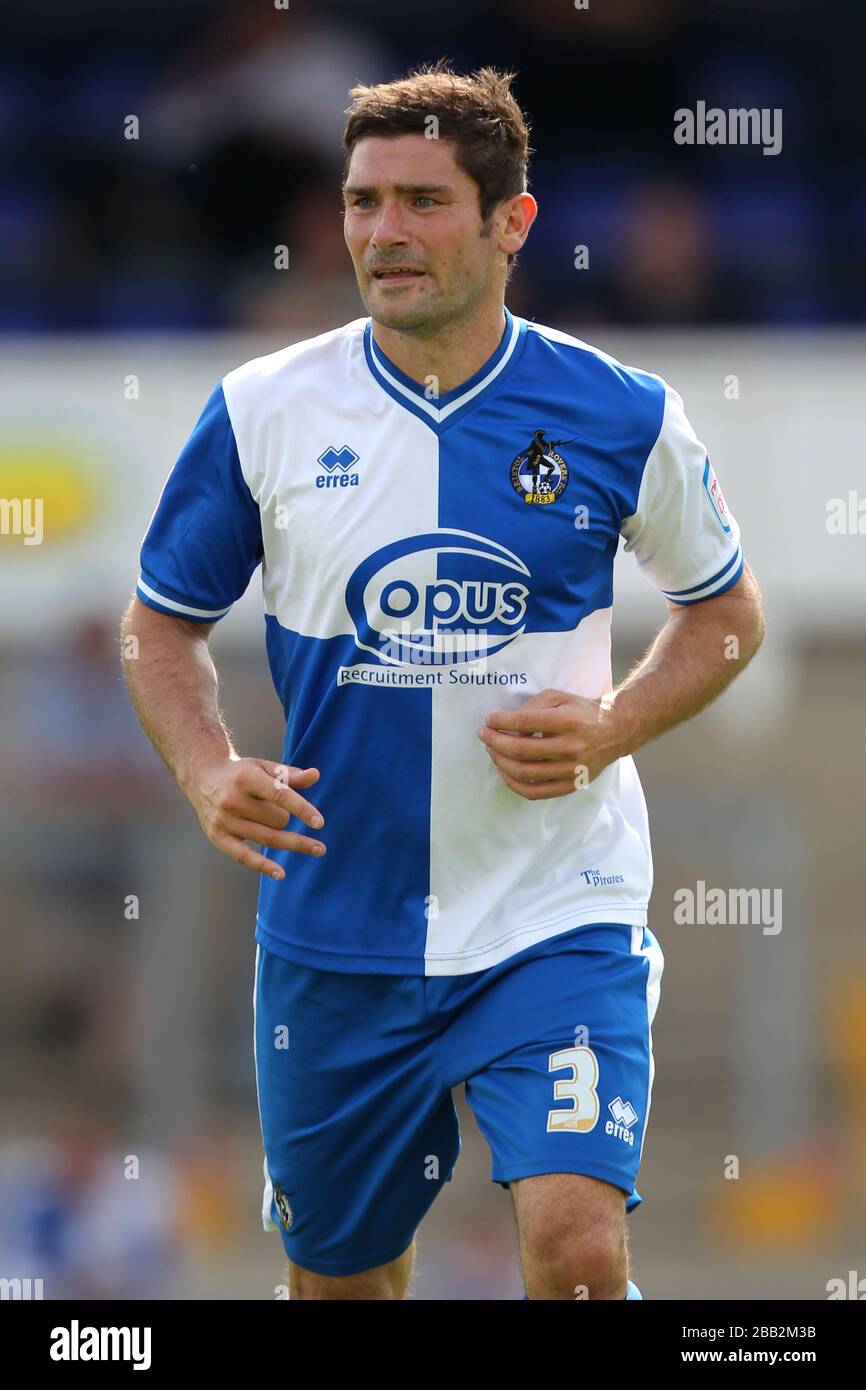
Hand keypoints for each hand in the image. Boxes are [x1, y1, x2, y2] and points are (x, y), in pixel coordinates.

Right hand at [186, 756, 325, 878]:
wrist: (203, 777)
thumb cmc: (242, 773)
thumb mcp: (264, 768)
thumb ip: (291, 775)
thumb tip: (316, 776)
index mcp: (246, 778)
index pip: (280, 796)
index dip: (302, 809)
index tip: (319, 823)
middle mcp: (232, 800)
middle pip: (277, 820)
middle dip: (287, 819)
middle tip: (283, 813)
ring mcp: (223, 820)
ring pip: (267, 837)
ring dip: (291, 841)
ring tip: (315, 847)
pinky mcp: (217, 836)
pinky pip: (244, 856)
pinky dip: (263, 866)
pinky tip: (282, 874)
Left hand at [477, 688, 626, 800]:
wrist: (615, 731)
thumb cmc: (582, 712)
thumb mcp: (559, 697)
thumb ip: (533, 707)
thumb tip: (509, 725)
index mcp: (567, 722)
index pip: (524, 722)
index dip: (500, 722)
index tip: (488, 720)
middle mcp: (570, 747)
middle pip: (520, 750)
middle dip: (494, 742)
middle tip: (484, 735)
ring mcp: (570, 770)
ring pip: (523, 773)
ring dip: (500, 762)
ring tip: (492, 751)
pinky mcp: (570, 785)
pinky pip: (534, 792)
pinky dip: (513, 784)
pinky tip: (505, 772)